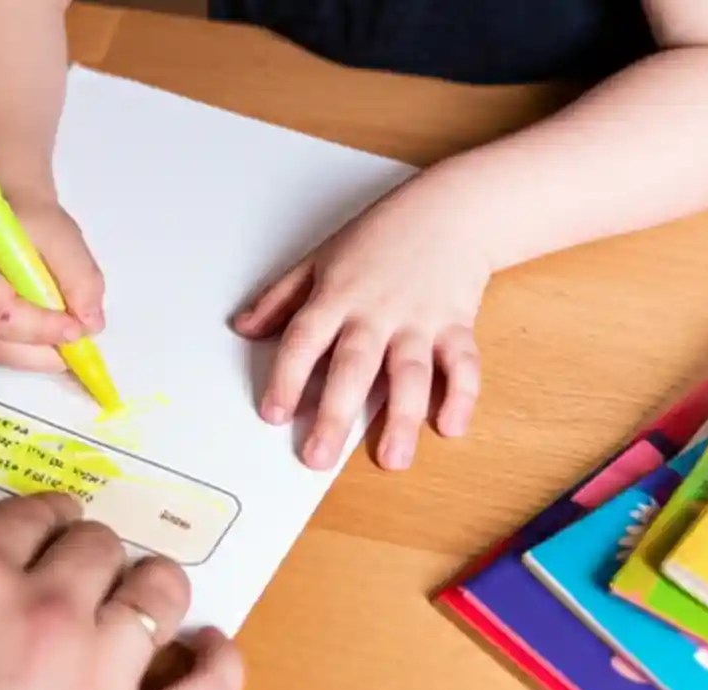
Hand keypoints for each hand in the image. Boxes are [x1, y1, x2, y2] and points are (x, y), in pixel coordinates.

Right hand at [0, 197, 104, 370]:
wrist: (5, 205)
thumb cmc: (31, 218)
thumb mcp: (63, 236)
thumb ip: (80, 279)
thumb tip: (90, 324)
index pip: (0, 314)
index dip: (41, 329)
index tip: (78, 328)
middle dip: (41, 352)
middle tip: (77, 344)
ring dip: (33, 357)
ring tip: (63, 342)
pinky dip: (21, 355)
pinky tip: (43, 341)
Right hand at [0, 493, 243, 689]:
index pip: (30, 516)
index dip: (47, 514)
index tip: (54, 521)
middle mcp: (45, 611)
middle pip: (97, 546)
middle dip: (94, 550)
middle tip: (89, 563)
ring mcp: (98, 673)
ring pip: (158, 590)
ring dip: (153, 585)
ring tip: (149, 590)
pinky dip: (217, 662)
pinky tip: (209, 648)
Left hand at [235, 193, 490, 470]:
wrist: (451, 210)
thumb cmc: (382, 235)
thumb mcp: (321, 257)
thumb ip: (281, 297)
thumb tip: (244, 328)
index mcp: (337, 296)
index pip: (304, 340)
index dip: (287, 377)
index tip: (273, 414)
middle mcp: (376, 312)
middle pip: (353, 366)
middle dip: (335, 415)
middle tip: (318, 457)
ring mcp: (418, 320)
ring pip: (410, 373)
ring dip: (403, 418)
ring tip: (392, 459)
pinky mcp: (456, 325)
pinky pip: (463, 364)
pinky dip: (461, 395)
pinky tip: (450, 427)